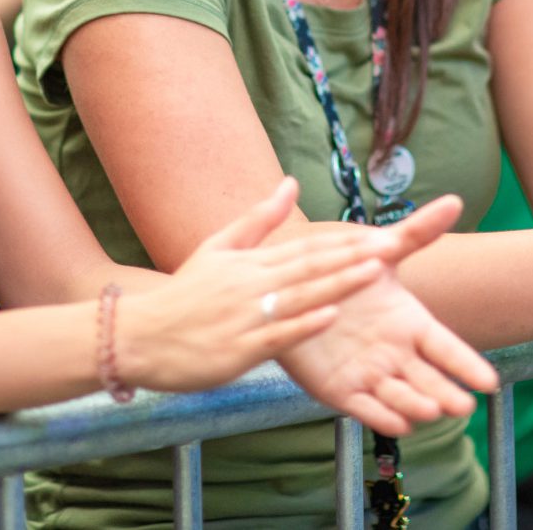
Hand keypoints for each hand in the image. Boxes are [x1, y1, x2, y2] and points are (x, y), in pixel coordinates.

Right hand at [114, 178, 401, 391]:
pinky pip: (276, 336)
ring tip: (373, 273)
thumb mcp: (216, 249)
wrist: (139, 336)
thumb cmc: (182, 296)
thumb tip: (290, 183)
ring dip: (338, 283)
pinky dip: (303, 325)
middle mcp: (251, 285)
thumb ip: (258, 219)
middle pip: (310, 268)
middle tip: (393, 248)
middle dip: (353, 257)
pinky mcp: (238, 350)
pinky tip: (330, 315)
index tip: (381, 235)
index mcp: (249, 262)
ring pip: (299, 297)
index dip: (345, 241)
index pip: (305, 247)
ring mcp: (246, 317)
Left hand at [271, 196, 496, 436]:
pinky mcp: (340, 390)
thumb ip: (417, 232)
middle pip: (427, 379)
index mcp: (411, 324)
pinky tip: (396, 424)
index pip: (445, 348)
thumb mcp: (380, 250)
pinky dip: (379, 416)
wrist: (294, 287)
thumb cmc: (343, 270)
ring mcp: (370, 374)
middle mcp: (396, 354)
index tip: (489, 381)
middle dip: (445, 393)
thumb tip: (455, 200)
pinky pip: (363, 407)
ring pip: (399, 396)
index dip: (465, 364)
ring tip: (430, 410)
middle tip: (462, 405)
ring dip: (414, 405)